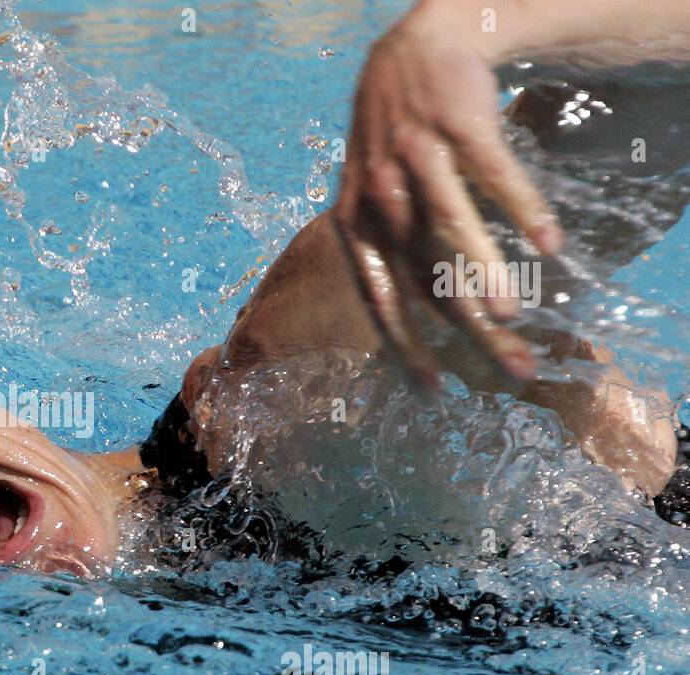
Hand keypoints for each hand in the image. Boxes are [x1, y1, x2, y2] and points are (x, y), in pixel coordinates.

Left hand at [332, 4, 564, 390]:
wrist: (409, 54)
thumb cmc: (391, 143)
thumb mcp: (369, 198)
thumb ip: (389, 254)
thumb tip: (420, 321)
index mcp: (355, 224)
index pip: (380, 298)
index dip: (406, 347)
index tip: (435, 391)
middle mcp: (380, 196)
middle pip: (425, 276)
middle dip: (466, 330)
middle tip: (508, 370)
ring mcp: (418, 158)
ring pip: (453, 229)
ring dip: (484, 276)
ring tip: (511, 318)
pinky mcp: (460, 125)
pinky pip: (496, 176)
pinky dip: (523, 212)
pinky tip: (550, 247)